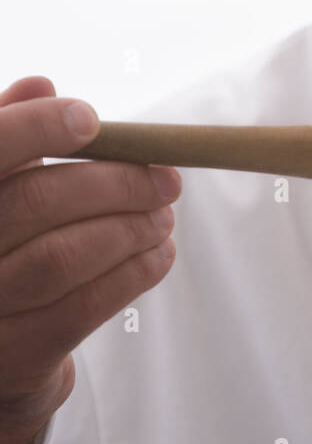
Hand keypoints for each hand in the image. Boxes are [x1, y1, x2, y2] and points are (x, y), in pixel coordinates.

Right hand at [0, 77, 180, 439]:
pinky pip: (82, 308)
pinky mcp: (13, 358)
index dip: (37, 128)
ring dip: (129, 230)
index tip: (90, 118)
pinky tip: (157, 255)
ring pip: (62, 258)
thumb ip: (9, 136)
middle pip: (34, 203)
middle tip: (164, 179)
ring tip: (164, 217)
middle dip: (112, 184)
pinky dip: (131, 275)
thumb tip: (42, 85)